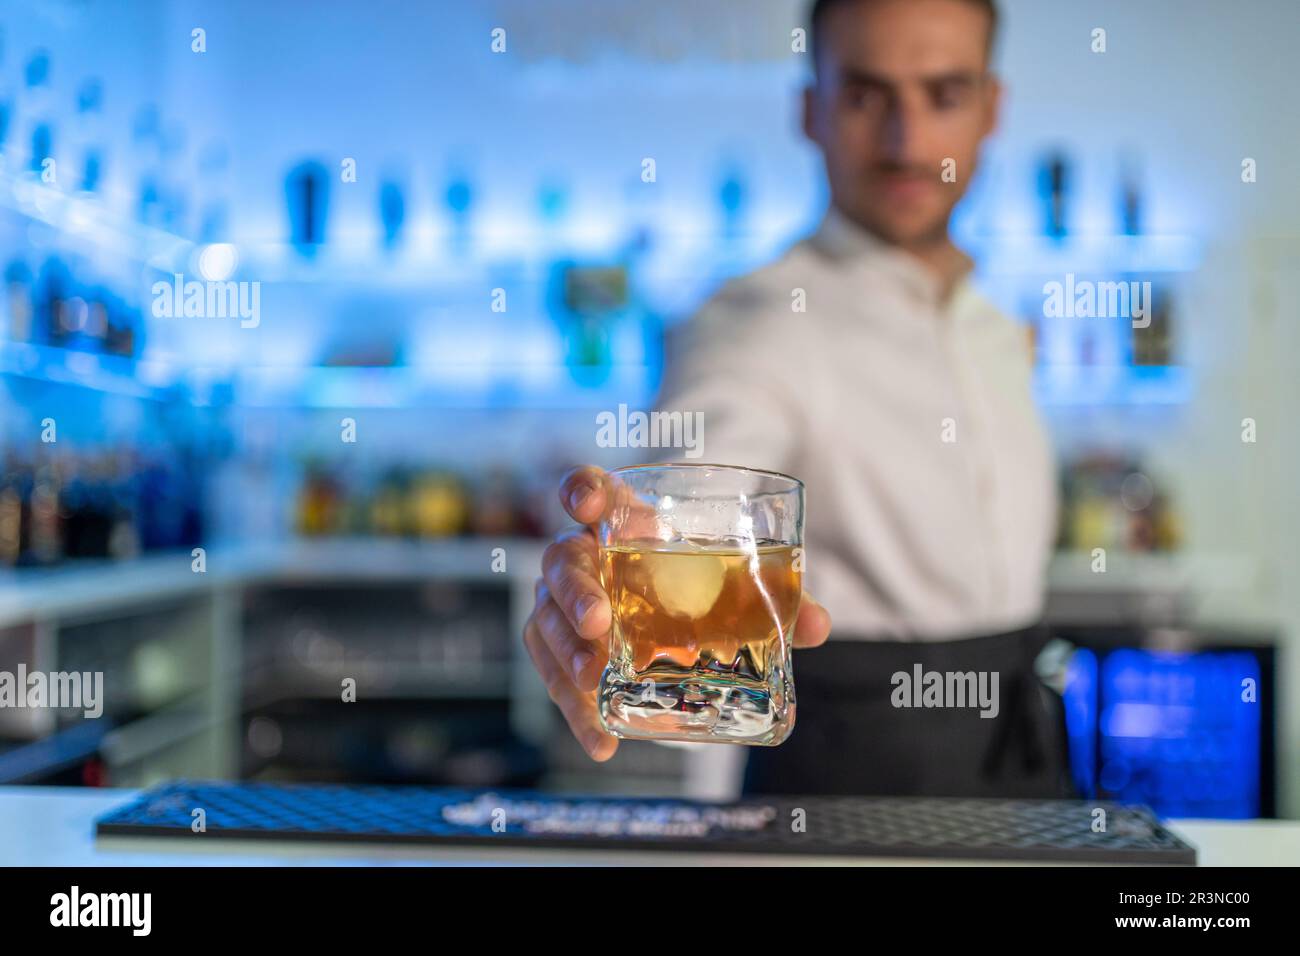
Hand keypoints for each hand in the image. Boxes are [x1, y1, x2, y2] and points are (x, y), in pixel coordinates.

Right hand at [523, 465, 832, 760]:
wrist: (671, 608)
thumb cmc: (695, 578)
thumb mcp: (732, 579)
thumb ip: (773, 595)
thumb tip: (817, 626)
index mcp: (621, 519)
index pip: (588, 487)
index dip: (583, 490)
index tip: (589, 504)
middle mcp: (582, 555)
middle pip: (561, 561)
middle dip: (575, 593)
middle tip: (600, 625)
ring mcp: (563, 602)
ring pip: (546, 620)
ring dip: (565, 653)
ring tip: (593, 684)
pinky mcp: (561, 648)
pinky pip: (553, 675)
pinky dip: (575, 711)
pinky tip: (602, 740)